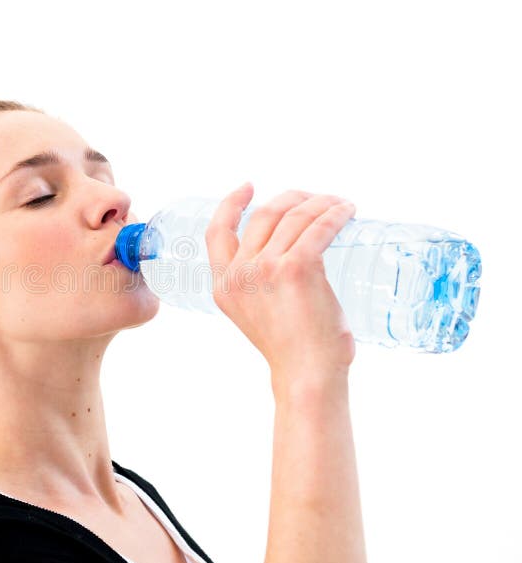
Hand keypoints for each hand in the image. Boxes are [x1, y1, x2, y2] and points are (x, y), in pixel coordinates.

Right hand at [205, 183, 356, 393]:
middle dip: (291, 199)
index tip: (248, 187)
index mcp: (223, 285)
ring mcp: (266, 269)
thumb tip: (292, 255)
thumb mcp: (257, 314)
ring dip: (319, 203)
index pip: (216, 232)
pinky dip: (335, 213)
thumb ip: (259, 286)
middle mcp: (238, 273)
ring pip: (293, 216)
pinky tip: (347, 211)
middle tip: (314, 199)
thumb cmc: (292, 351)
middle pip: (263, 215)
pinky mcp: (297, 268)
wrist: (307, 376)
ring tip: (338, 205)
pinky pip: (319, 227)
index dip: (230, 204)